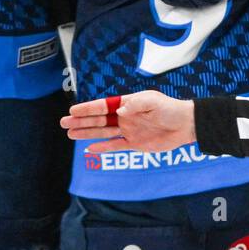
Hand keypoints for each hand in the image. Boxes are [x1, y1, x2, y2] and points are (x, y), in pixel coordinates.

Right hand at [61, 91, 196, 153]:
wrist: (185, 125)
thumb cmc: (170, 109)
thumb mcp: (153, 101)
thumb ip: (135, 105)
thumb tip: (119, 111)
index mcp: (127, 103)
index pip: (103, 106)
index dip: (87, 109)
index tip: (72, 110)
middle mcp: (124, 117)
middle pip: (98, 120)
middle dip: (81, 121)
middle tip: (63, 122)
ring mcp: (128, 131)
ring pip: (102, 132)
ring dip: (87, 133)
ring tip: (70, 134)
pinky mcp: (134, 144)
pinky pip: (115, 146)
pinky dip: (102, 147)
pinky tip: (89, 148)